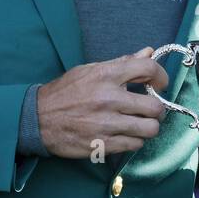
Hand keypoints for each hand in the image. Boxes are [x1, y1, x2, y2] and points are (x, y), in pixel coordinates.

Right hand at [36, 48, 169, 158]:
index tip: (159, 84)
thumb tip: (148, 52)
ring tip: (140, 124)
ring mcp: (107, 124)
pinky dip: (134, 141)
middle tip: (150, 110)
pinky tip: (126, 135)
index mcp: (106, 75)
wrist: (37, 118)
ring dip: (148, 127)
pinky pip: (135, 145)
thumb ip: (121, 63)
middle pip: (155, 107)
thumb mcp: (90, 70)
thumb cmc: (65, 92)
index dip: (161, 77)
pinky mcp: (103, 144)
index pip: (148, 70)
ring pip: (150, 129)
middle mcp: (109, 99)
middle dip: (157, 109)